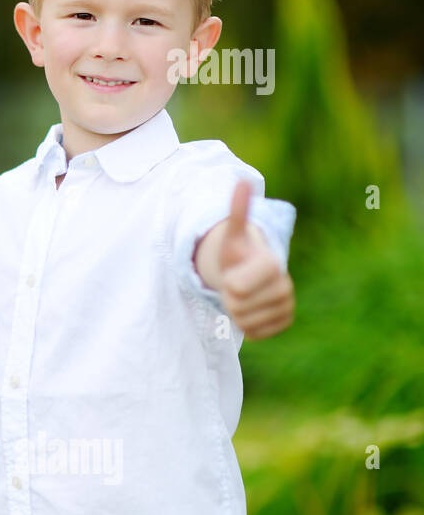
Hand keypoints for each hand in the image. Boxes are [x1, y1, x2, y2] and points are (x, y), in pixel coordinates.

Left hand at [216, 181, 294, 339]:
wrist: (248, 274)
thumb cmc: (236, 254)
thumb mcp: (231, 234)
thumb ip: (237, 211)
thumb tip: (242, 180)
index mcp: (272, 264)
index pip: (236, 287)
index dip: (228, 283)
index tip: (232, 274)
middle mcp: (285, 286)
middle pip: (237, 306)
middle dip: (229, 298)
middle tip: (236, 285)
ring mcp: (287, 306)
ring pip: (244, 322)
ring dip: (236, 312)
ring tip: (242, 296)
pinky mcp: (284, 323)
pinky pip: (254, 334)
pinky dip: (245, 325)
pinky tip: (250, 309)